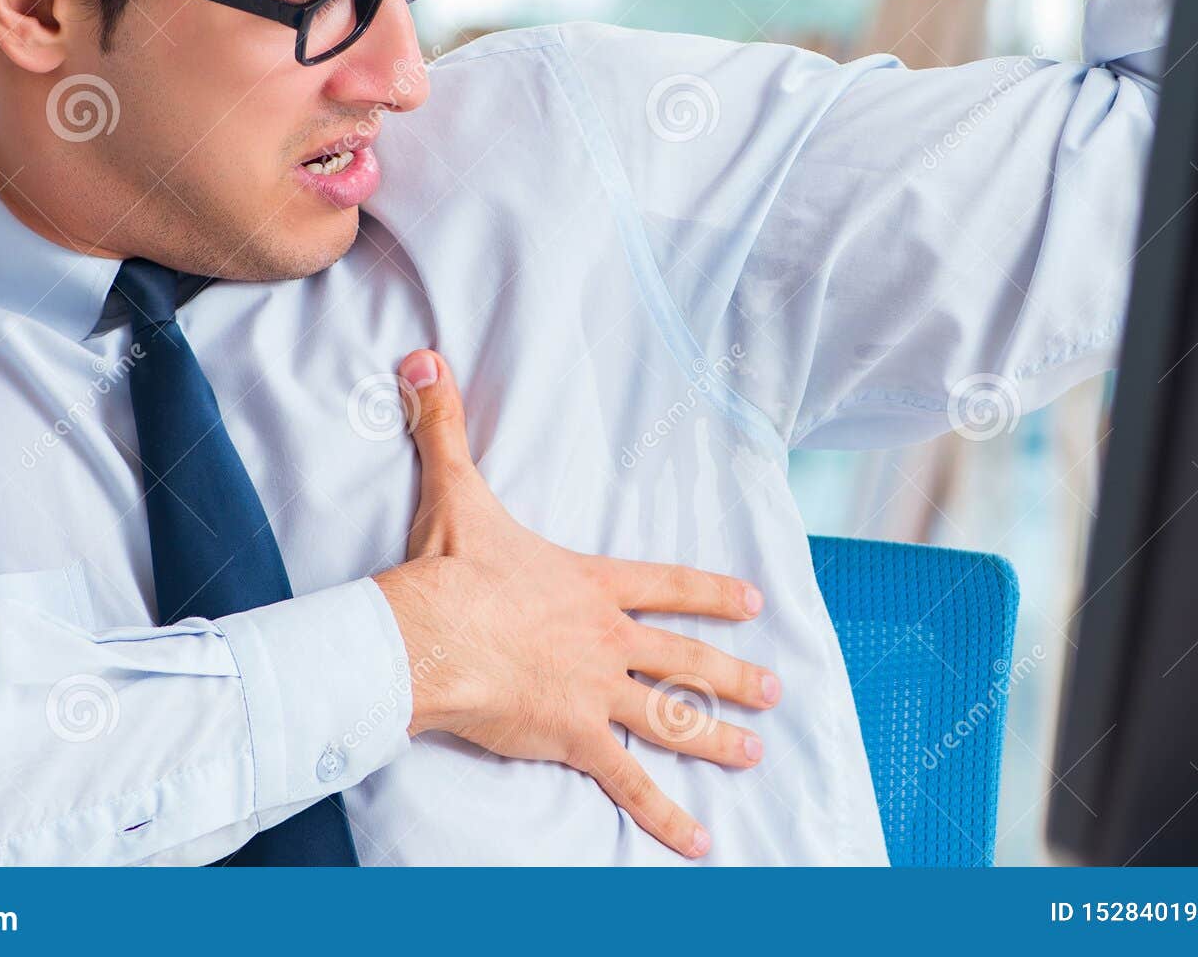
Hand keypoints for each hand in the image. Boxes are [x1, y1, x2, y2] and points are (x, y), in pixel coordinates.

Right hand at [372, 349, 778, 858]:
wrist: (434, 630)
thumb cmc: (450, 565)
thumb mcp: (455, 488)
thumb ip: (443, 423)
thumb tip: (423, 355)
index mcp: (590, 584)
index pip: (666, 585)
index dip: (711, 593)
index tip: (753, 601)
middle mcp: (607, 638)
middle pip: (684, 658)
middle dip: (732, 674)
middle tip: (774, 689)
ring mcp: (598, 690)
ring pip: (673, 718)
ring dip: (717, 736)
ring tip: (757, 752)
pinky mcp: (576, 737)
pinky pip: (630, 781)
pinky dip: (665, 815)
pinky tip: (701, 842)